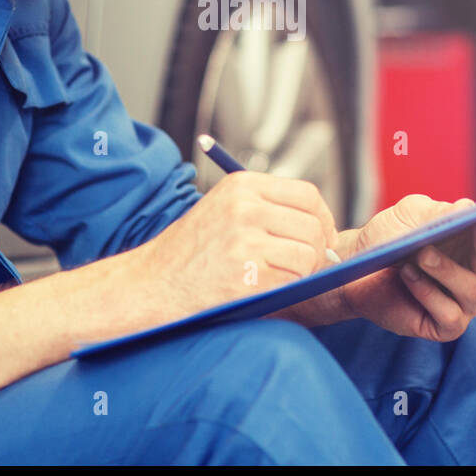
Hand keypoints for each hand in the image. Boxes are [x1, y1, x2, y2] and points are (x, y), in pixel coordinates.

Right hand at [136, 171, 339, 320]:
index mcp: (242, 186)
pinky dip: (288, 288)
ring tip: (283, 277)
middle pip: (312, 226)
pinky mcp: (246, 275)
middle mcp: (244, 208)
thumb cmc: (190, 251)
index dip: (323, 218)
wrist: (152, 283)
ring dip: (303, 272)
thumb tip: (319, 223)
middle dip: (318, 249)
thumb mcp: (223, 209)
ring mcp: (245, 241)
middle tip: (308, 265)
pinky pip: (291, 280)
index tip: (322, 235)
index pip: (307, 194)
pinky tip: (267, 289)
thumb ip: (265, 207)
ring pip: (307, 254)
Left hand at [329, 193, 475, 340]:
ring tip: (420, 254)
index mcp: (472, 244)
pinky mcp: (446, 326)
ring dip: (446, 269)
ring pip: (473, 289)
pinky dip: (428, 292)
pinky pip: (450, 313)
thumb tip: (467, 208)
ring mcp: (463, 302)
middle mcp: (475, 275)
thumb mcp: (409, 216)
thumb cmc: (387, 240)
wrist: (355, 270)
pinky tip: (408, 276)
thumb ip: (437, 213)